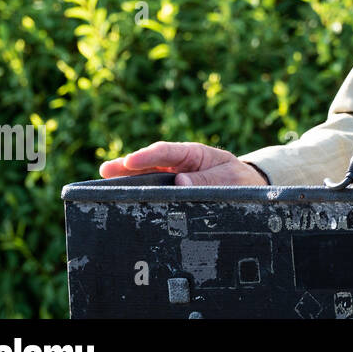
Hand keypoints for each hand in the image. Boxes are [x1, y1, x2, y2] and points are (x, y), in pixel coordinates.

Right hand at [99, 141, 267, 185]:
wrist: (248, 191)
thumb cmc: (240, 182)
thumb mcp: (230, 179)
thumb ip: (209, 180)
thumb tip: (180, 181)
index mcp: (195, 155)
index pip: (168, 152)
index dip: (148, 156)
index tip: (130, 161)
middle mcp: (180, 164)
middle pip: (151, 163)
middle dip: (128, 166)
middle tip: (106, 170)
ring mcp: (173, 178)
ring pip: (147, 177)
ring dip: (128, 179)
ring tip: (104, 183)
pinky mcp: (171, 191)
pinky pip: (153, 191)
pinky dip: (138, 194)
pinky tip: (121, 199)